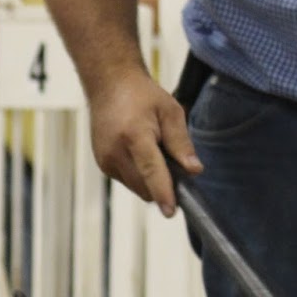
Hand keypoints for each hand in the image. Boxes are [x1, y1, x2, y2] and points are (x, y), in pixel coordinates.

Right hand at [88, 66, 201, 215]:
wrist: (109, 85)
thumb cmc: (142, 95)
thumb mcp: (170, 112)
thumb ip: (182, 143)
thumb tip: (194, 171)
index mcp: (134, 135)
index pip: (151, 171)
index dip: (163, 193)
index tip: (171, 212)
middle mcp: (115, 151)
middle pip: (143, 187)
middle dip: (162, 185)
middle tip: (173, 163)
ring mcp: (105, 159)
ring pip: (136, 187)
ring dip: (150, 181)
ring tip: (153, 151)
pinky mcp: (102, 164)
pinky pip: (127, 180)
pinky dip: (138, 175)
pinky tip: (140, 152)